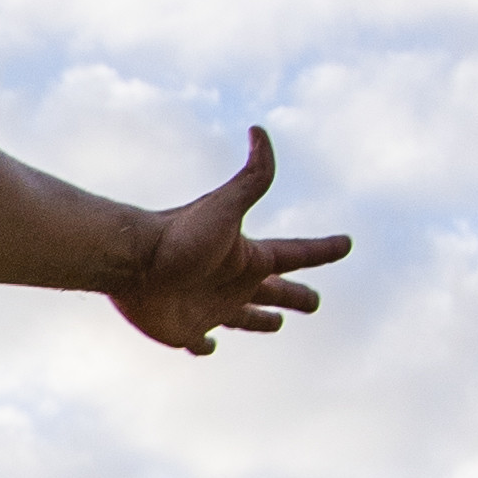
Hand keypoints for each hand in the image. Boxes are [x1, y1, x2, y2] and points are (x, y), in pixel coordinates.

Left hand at [109, 129, 348, 355]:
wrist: (131, 261)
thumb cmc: (179, 236)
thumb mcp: (224, 206)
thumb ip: (252, 177)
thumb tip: (260, 130)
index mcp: (248, 258)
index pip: (295, 254)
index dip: (322, 250)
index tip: (346, 244)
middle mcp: (232, 282)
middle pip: (276, 292)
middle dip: (297, 296)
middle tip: (315, 302)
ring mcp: (209, 307)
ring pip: (244, 319)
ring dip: (261, 322)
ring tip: (277, 324)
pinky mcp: (185, 331)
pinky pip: (200, 343)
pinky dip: (206, 347)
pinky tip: (209, 348)